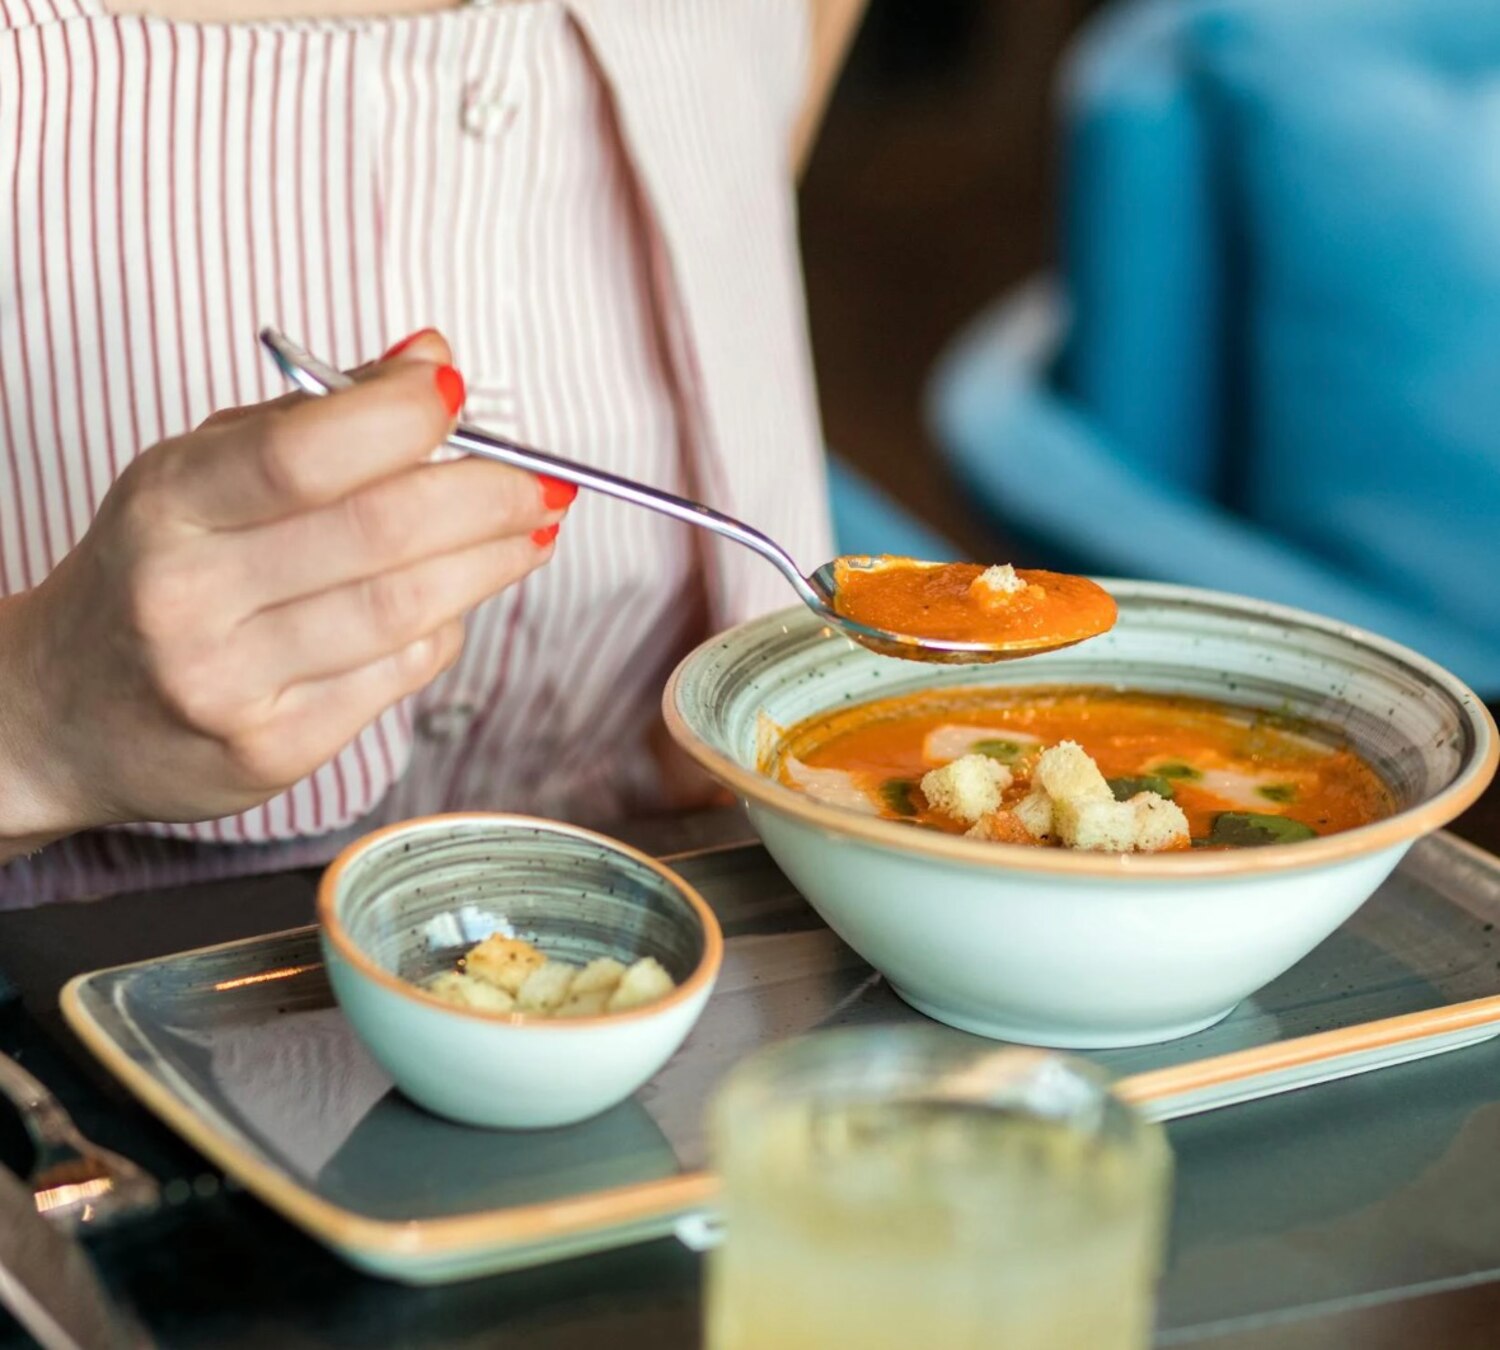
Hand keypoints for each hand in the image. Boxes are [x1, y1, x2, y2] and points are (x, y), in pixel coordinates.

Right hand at [0, 330, 571, 848]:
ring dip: (493, 563)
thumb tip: (432, 360)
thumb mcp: (202, 471)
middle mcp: (191, 596)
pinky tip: (455, 600)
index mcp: (169, 505)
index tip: (458, 393)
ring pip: (407, 610)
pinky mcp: (273, 751)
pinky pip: (399, 675)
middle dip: (488, 497)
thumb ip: (316, 415)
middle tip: (542, 482)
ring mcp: (230, 683)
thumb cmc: (153, 571)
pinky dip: (445, 627)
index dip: (404, 416)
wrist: (62, 713)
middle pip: (382, 534)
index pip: (306, 453)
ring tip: (533, 532)